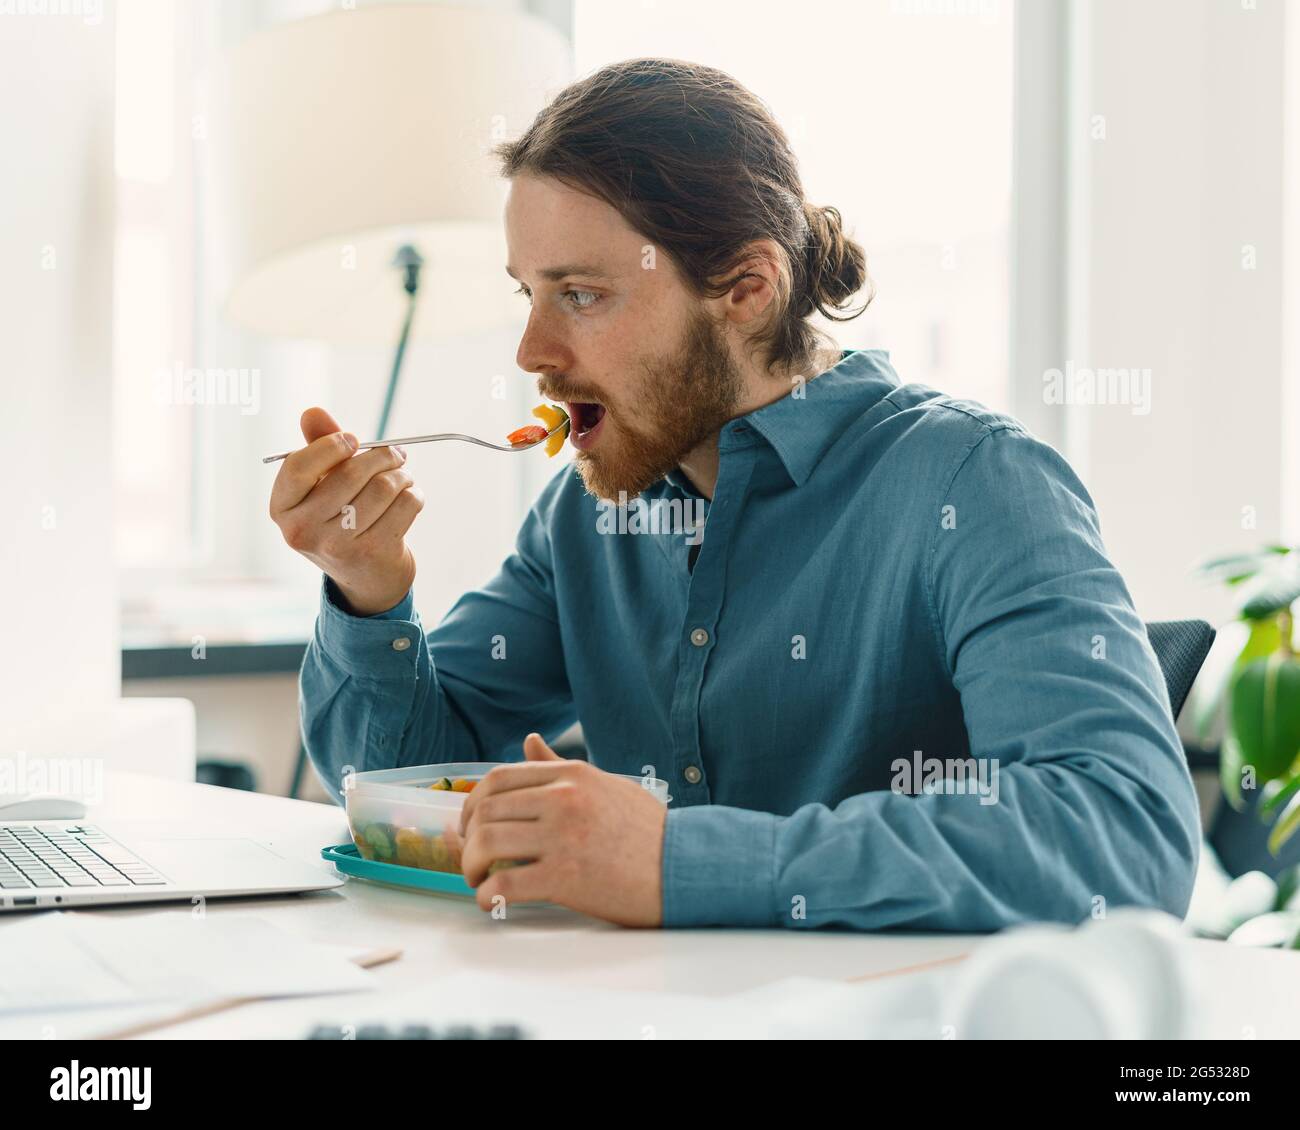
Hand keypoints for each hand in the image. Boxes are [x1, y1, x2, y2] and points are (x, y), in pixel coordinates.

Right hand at [269, 407, 423, 615]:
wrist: (366, 579)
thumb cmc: (341, 520)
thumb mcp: (322, 487)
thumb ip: (318, 448)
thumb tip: (312, 412)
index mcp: (283, 509)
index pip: (298, 466)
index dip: (330, 446)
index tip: (353, 440)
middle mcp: (303, 530)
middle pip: (351, 473)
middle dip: (381, 456)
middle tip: (395, 454)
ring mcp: (337, 545)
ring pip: (383, 487)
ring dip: (402, 475)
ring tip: (402, 478)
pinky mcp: (373, 552)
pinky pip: (406, 504)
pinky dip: (414, 494)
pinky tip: (409, 499)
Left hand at [458, 734, 666, 926]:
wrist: (684, 868)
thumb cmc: (647, 830)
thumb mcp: (606, 784)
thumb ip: (560, 766)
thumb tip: (528, 740)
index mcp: (571, 774)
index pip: (497, 778)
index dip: (472, 803)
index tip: (471, 824)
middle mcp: (563, 798)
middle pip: (485, 810)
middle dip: (467, 838)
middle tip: (471, 858)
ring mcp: (563, 837)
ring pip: (486, 843)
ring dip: (471, 866)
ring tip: (479, 879)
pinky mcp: (565, 877)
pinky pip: (504, 883)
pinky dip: (487, 894)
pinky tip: (492, 900)